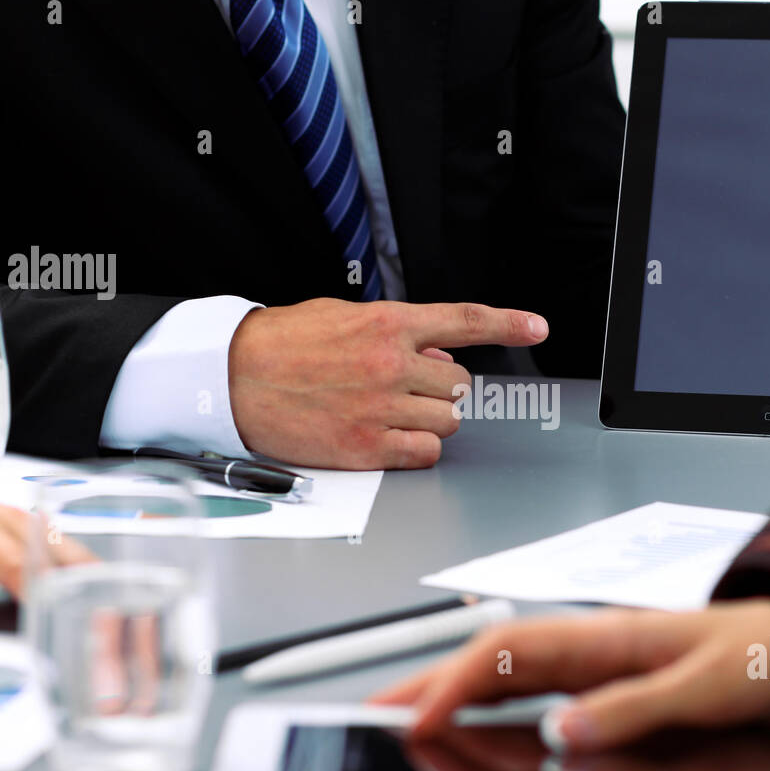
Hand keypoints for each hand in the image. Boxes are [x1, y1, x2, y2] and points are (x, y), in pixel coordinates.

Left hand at [0, 455, 92, 638]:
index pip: (16, 565)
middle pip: (57, 552)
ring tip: (118, 607)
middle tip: (109, 616)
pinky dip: (81, 566)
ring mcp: (20, 519)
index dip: (42, 593)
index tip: (62, 620)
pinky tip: (97, 588)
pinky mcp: (25, 524)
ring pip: (67, 546)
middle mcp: (5, 519)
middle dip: (85, 584)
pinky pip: (61, 545)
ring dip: (91, 574)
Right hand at [228, 298, 548, 468]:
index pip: (465, 321)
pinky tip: (390, 437)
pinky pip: (424, 452)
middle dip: (442, 389)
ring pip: (447, 422)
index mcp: (388, 324)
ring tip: (392, 412)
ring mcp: (382, 407)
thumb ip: (393, 331)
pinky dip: (416, 448)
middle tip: (409, 389)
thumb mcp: (341, 317)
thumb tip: (429, 348)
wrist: (231, 378)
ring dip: (429, 419)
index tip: (538, 326)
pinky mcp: (367, 447)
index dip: (510, 323)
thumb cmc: (281, 345)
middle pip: (460, 386)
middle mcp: (392, 365)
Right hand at [371, 599, 769, 753]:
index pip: (508, 655)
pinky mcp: (598, 694)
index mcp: (607, 637)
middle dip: (426, 687)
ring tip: (400, 728)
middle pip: (486, 666)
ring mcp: (588, 672)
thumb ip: (634, 709)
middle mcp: (587, 651)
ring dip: (447, 706)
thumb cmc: (760, 654)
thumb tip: (561, 734)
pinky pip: (527, 707)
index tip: (420, 719)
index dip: (455, 685)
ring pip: (498, 689)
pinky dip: (485, 721)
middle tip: (372, 714)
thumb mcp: (706, 684)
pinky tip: (463, 734)